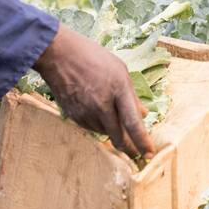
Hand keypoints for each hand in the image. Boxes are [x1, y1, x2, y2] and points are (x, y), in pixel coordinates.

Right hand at [33, 25, 156, 158]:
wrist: (59, 55)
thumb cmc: (92, 57)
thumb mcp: (120, 69)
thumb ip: (132, 95)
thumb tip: (144, 114)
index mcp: (118, 89)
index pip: (133, 123)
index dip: (143, 142)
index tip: (149, 154)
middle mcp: (102, 104)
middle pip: (118, 135)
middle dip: (129, 147)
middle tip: (135, 152)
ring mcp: (86, 111)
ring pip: (104, 132)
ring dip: (112, 131)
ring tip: (111, 116)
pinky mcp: (73, 115)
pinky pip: (90, 127)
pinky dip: (98, 125)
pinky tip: (96, 112)